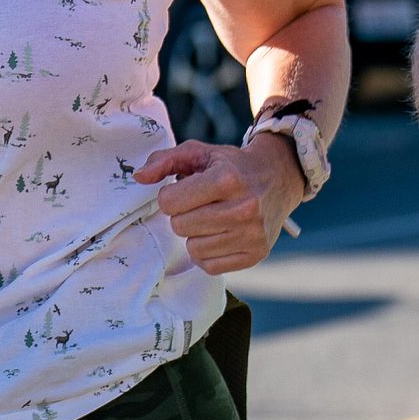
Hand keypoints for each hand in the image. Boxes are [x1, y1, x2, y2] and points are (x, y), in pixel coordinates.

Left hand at [137, 131, 301, 273]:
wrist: (278, 178)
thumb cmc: (232, 166)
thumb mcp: (200, 153)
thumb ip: (165, 160)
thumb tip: (140, 177)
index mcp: (227, 179)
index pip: (169, 202)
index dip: (171, 196)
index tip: (186, 190)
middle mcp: (243, 208)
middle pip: (179, 226)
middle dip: (183, 215)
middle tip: (201, 205)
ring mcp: (252, 234)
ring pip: (193, 249)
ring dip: (195, 235)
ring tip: (211, 219)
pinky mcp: (256, 254)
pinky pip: (210, 266)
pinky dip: (208, 253)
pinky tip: (219, 235)